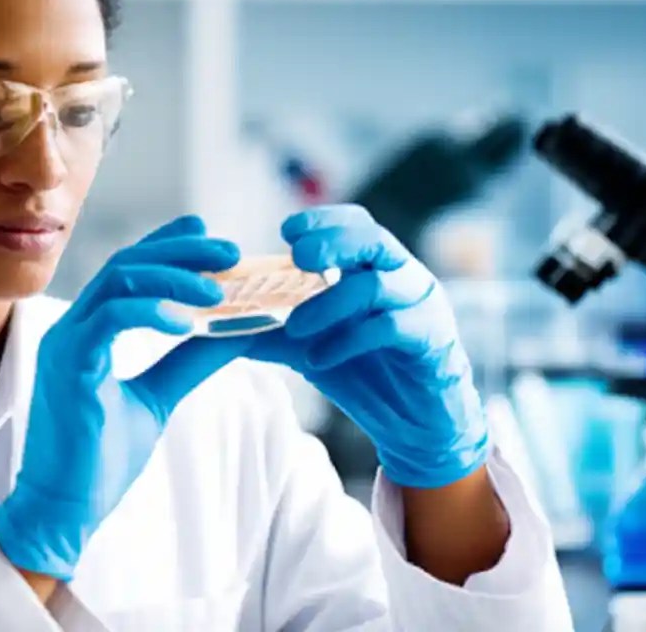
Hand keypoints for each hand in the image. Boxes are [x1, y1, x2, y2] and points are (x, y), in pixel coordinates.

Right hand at [0, 215, 251, 579]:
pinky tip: (188, 322)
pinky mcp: (68, 365)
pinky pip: (109, 319)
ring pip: (118, 282)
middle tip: (229, 253)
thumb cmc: (99, 459)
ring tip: (217, 290)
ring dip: (173, 278)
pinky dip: (150, 312)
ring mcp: (65, 343)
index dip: (167, 245)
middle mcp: (71, 329)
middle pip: (126, 265)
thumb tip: (236, 333)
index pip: (126, 270)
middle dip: (180, 253)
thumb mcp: (156, 398)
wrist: (64, 509)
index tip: (209, 236)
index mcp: (86, 333)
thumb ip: (188, 361)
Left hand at [245, 205, 489, 488]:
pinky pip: (391, 327)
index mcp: (373, 268)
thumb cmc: (362, 373)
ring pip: (377, 285)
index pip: (354, 225)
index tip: (286, 231)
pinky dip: (349, 340)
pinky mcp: (431, 339)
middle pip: (373, 239)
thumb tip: (214, 323)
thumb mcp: (306, 345)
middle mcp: (401, 277)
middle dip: (333, 242)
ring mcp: (420, 305)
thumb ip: (267, 329)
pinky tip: (318, 359)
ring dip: (328, 303)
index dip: (323, 221)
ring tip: (294, 327)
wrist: (413, 425)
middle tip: (297, 255)